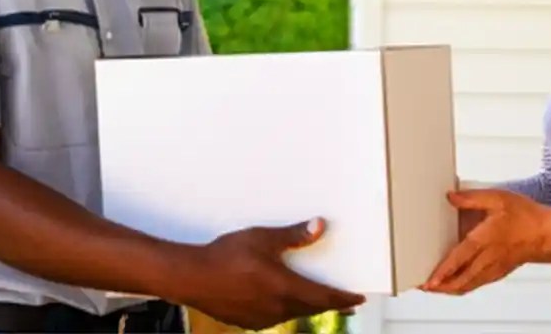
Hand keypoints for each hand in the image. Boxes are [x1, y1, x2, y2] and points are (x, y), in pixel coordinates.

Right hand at [176, 217, 365, 329]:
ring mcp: (262, 318)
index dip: (344, 298)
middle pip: (312, 308)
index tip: (359, 298)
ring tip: (314, 297)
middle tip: (344, 299)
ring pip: (293, 313)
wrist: (192, 276)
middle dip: (329, 303)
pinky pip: (275, 317)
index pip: (325, 297)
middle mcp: (277, 308)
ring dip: (307, 306)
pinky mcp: (248, 322)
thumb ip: (292, 235)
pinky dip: (286, 309)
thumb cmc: (225, 255)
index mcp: (285, 287)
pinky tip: (282, 301)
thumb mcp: (262, 238)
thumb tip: (319, 227)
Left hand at [420, 189, 550, 295]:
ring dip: (451, 289)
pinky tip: (459, 284)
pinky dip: (465, 287)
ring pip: (469, 285)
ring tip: (436, 288)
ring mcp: (495, 267)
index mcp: (485, 239)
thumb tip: (451, 197)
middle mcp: (489, 257)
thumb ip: (472, 198)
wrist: (549, 233)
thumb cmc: (527, 216)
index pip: (460, 259)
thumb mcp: (498, 198)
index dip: (443, 271)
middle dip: (442, 286)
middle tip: (426, 287)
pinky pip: (478, 284)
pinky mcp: (500, 271)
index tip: (430, 280)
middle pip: (461, 279)